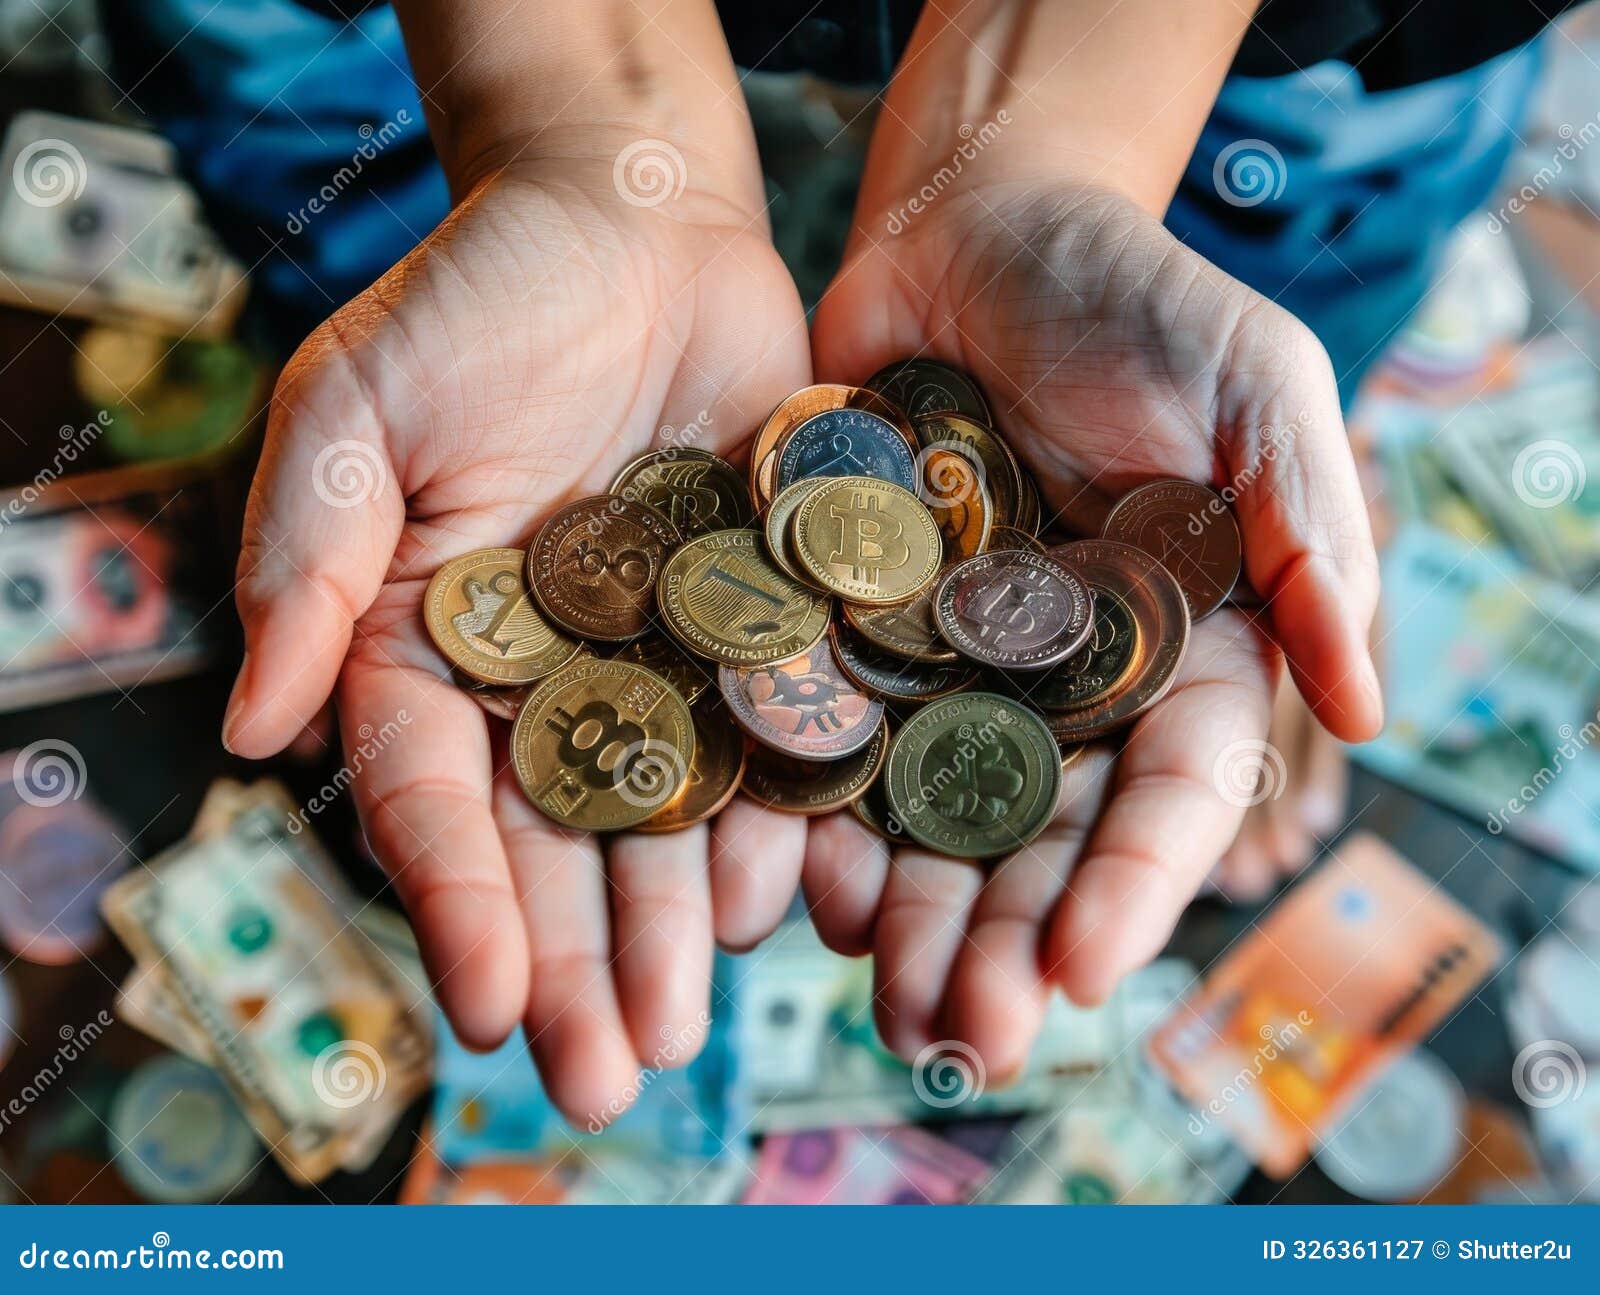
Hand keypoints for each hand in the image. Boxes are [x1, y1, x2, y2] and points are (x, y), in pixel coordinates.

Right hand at [224, 145, 811, 1123]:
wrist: (638, 222)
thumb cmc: (480, 298)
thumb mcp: (362, 408)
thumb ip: (309, 562)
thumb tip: (252, 728)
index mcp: (437, 646)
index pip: (438, 796)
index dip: (459, 904)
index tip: (484, 1006)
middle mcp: (556, 676)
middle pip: (563, 843)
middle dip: (577, 961)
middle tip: (603, 1075)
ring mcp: (672, 659)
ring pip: (678, 817)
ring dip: (683, 924)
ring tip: (695, 1021)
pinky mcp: (777, 622)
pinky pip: (788, 737)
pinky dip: (797, 817)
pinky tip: (809, 900)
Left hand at [803, 179, 1381, 1076]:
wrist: (970, 226)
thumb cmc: (1132, 295)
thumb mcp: (1254, 387)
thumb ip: (1308, 530)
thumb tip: (1367, 704)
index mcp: (1176, 647)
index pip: (1168, 789)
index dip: (1133, 884)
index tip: (1087, 970)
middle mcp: (1058, 681)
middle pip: (1038, 836)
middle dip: (1007, 940)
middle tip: (965, 1031)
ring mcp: (943, 665)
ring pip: (927, 819)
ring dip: (907, 916)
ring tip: (880, 995)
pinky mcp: (842, 630)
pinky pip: (824, 739)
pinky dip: (807, 814)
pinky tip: (785, 881)